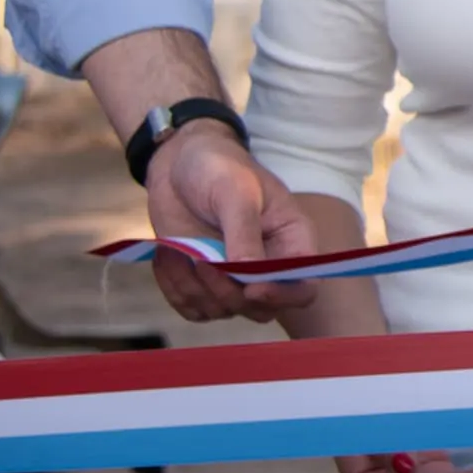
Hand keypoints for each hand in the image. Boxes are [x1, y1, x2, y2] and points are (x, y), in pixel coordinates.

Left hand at [144, 121, 317, 325]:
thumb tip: (250, 278)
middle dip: (228, 292)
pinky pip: (193, 308)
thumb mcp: (235, 190)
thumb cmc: (217, 166)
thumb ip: (243, 232)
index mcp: (291, 240)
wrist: (178, 162)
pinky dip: (175, 290)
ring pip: (223, 310)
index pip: (304, 287)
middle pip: (261, 309)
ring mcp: (234, 277)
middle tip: (201, 261)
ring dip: (195, 288)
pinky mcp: (202, 282)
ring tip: (178, 249)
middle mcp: (267, 266)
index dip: (283, 296)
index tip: (251, 289)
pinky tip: (168, 258)